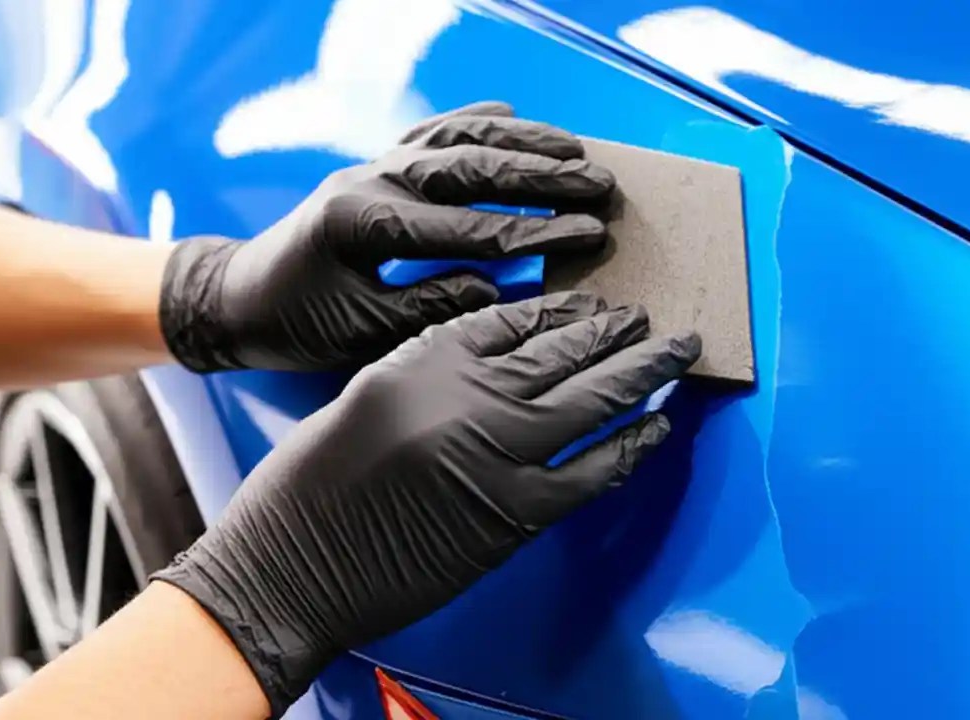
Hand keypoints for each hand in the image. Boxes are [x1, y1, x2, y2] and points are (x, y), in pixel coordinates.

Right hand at [152, 293, 701, 714]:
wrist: (293, 565)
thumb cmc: (313, 482)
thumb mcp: (370, 391)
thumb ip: (437, 367)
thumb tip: (503, 360)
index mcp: (429, 357)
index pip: (517, 317)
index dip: (565, 309)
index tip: (593, 303)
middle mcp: (472, 396)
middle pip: (567, 351)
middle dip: (617, 330)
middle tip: (650, 317)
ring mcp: (501, 455)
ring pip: (595, 400)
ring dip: (644, 372)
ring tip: (677, 349)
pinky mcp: (517, 515)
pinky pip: (595, 472)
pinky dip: (634, 446)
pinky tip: (659, 425)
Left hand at [159, 101, 614, 371]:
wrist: (236, 297)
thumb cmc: (294, 324)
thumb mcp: (361, 332)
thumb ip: (430, 308)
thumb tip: (498, 289)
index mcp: (367, 225)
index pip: (472, 229)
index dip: (536, 233)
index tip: (589, 235)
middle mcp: (371, 180)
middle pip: (473, 169)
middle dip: (543, 177)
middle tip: (600, 185)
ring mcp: (372, 165)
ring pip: (457, 140)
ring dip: (521, 141)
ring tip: (577, 148)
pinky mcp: (372, 164)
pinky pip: (429, 131)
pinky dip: (472, 119)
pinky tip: (512, 113)